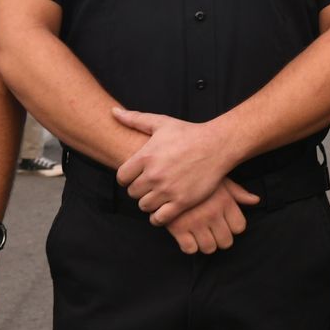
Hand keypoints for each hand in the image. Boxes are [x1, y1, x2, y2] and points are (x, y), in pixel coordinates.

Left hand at [113, 108, 235, 224]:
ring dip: (148, 203)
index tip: (135, 176)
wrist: (216, 146)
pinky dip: (157, 217)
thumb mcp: (160, 123)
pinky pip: (159, 218)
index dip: (126, 178)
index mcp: (145, 157)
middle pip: (132, 193)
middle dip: (138, 190)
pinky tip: (162, 210)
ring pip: (144, 206)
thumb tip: (113, 111)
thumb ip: (134, 119)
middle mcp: (154, 175)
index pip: (121, 177)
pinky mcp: (181, 202)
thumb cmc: (188, 133)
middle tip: (148, 186)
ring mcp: (167, 190)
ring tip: (156, 196)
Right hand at [162, 179, 260, 253]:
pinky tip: (186, 235)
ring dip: (205, 244)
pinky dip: (189, 245)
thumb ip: (237, 192)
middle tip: (211, 232)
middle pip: (226, 242)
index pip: (239, 227)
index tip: (224, 223)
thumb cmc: (194, 174)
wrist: (164, 170)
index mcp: (224, 201)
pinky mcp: (177, 228)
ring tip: (199, 234)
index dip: (232, 227)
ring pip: (209, 248)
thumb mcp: (218, 179)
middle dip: (220, 239)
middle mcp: (212, 213)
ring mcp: (195, 222)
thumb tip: (256, 200)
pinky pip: (190, 249)